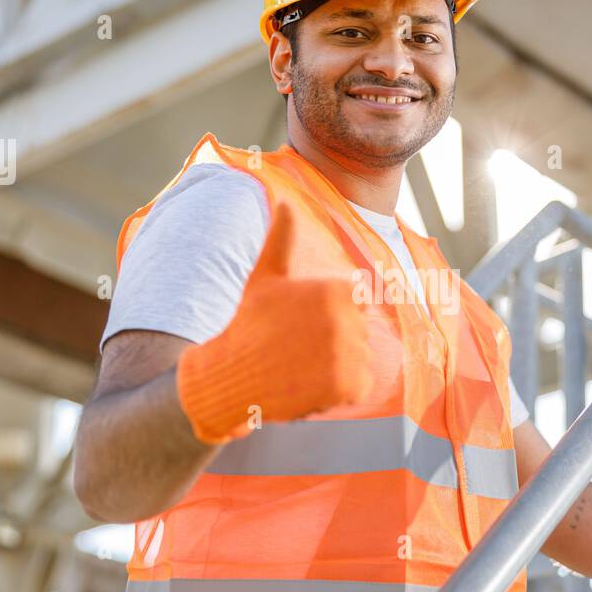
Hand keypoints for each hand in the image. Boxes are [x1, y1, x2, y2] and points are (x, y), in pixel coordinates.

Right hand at [174, 203, 373, 443]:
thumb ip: (283, 236)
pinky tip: (308, 385)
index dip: (330, 315)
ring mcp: (351, 354)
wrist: (232, 375)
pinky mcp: (351, 387)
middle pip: (359, 332)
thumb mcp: (266, 275)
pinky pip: (358, 386)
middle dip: (334, 342)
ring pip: (359, 359)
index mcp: (337, 288)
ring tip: (302, 366)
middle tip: (298, 348)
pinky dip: (338, 390)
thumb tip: (284, 201)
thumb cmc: (249, 322)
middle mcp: (349, 319)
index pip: (355, 302)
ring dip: (337, 367)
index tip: (301, 323)